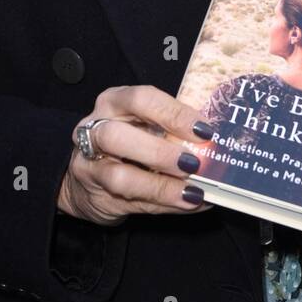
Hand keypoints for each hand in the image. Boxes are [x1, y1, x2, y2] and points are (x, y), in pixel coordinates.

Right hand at [57, 84, 215, 224]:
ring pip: (118, 174)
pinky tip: (186, 201)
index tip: (204, 131)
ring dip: (160, 184)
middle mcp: (95, 127)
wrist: (85, 180)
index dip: (173, 114)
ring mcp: (89, 162)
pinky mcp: (95, 192)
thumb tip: (216, 147)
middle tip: (193, 163)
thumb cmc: (126, 145)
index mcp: (115, 102)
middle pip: (118, 135)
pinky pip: (129, 199)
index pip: (141, 99)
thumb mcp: (145, 127)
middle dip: (159, 152)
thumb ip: (173, 133)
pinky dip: (163, 201)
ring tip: (191, 191)